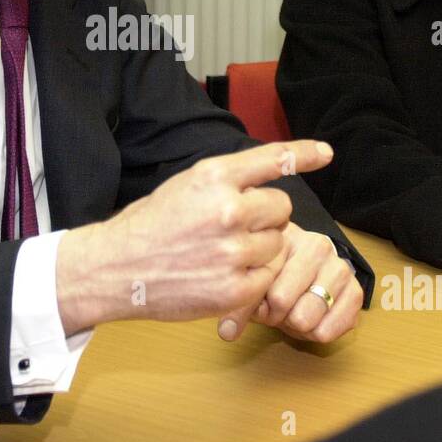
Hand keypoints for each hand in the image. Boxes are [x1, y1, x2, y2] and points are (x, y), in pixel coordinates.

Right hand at [56, 140, 334, 332]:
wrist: (116, 269)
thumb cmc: (149, 226)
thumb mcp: (184, 186)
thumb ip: (225, 181)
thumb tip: (266, 183)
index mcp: (212, 177)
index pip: (270, 159)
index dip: (302, 155)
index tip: (325, 153)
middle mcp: (227, 209)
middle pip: (281, 207)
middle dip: (265, 217)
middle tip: (232, 227)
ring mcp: (233, 251)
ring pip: (278, 243)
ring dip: (260, 248)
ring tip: (222, 253)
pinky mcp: (236, 288)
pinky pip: (268, 276)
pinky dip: (254, 278)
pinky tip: (223, 275)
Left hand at [217, 222, 362, 342]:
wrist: (305, 269)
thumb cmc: (273, 274)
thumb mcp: (251, 282)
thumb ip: (237, 305)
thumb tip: (226, 333)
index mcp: (288, 239)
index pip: (272, 293)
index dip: (262, 308)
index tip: (262, 302)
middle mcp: (319, 247)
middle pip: (290, 309)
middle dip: (279, 317)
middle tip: (278, 308)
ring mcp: (341, 268)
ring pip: (309, 322)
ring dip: (297, 326)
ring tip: (294, 310)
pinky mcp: (356, 293)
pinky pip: (329, 331)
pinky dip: (316, 333)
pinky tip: (312, 318)